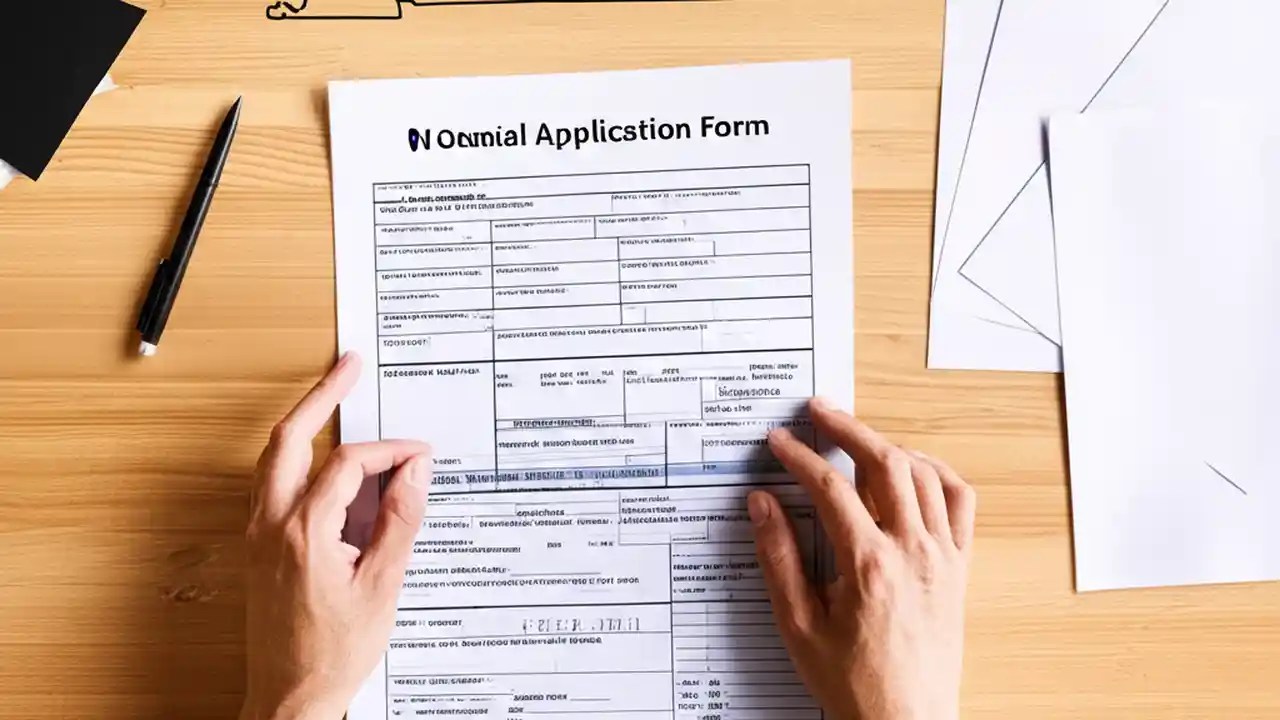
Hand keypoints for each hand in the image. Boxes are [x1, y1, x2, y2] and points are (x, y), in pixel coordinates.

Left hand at [240, 352, 431, 719]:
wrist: (290, 697)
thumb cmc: (332, 652)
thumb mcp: (383, 585)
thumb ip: (399, 521)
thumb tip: (414, 472)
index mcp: (303, 532)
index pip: (349, 465)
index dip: (389, 451)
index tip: (418, 455)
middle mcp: (271, 525)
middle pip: (290, 438)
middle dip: (320, 396)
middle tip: (348, 368)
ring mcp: (257, 534)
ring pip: (273, 457)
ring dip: (302, 424)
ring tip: (332, 398)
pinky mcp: (257, 546)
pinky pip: (271, 484)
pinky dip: (297, 458)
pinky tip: (320, 460)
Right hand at [749, 398, 975, 719]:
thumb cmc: (853, 683)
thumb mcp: (798, 624)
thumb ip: (778, 558)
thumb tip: (763, 504)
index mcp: (870, 565)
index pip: (832, 488)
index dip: (801, 456)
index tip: (779, 442)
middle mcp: (914, 552)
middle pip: (885, 463)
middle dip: (848, 429)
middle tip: (819, 411)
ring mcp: (944, 557)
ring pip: (925, 474)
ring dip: (889, 445)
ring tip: (857, 437)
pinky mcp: (959, 568)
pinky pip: (960, 501)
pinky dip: (937, 473)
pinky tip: (912, 469)